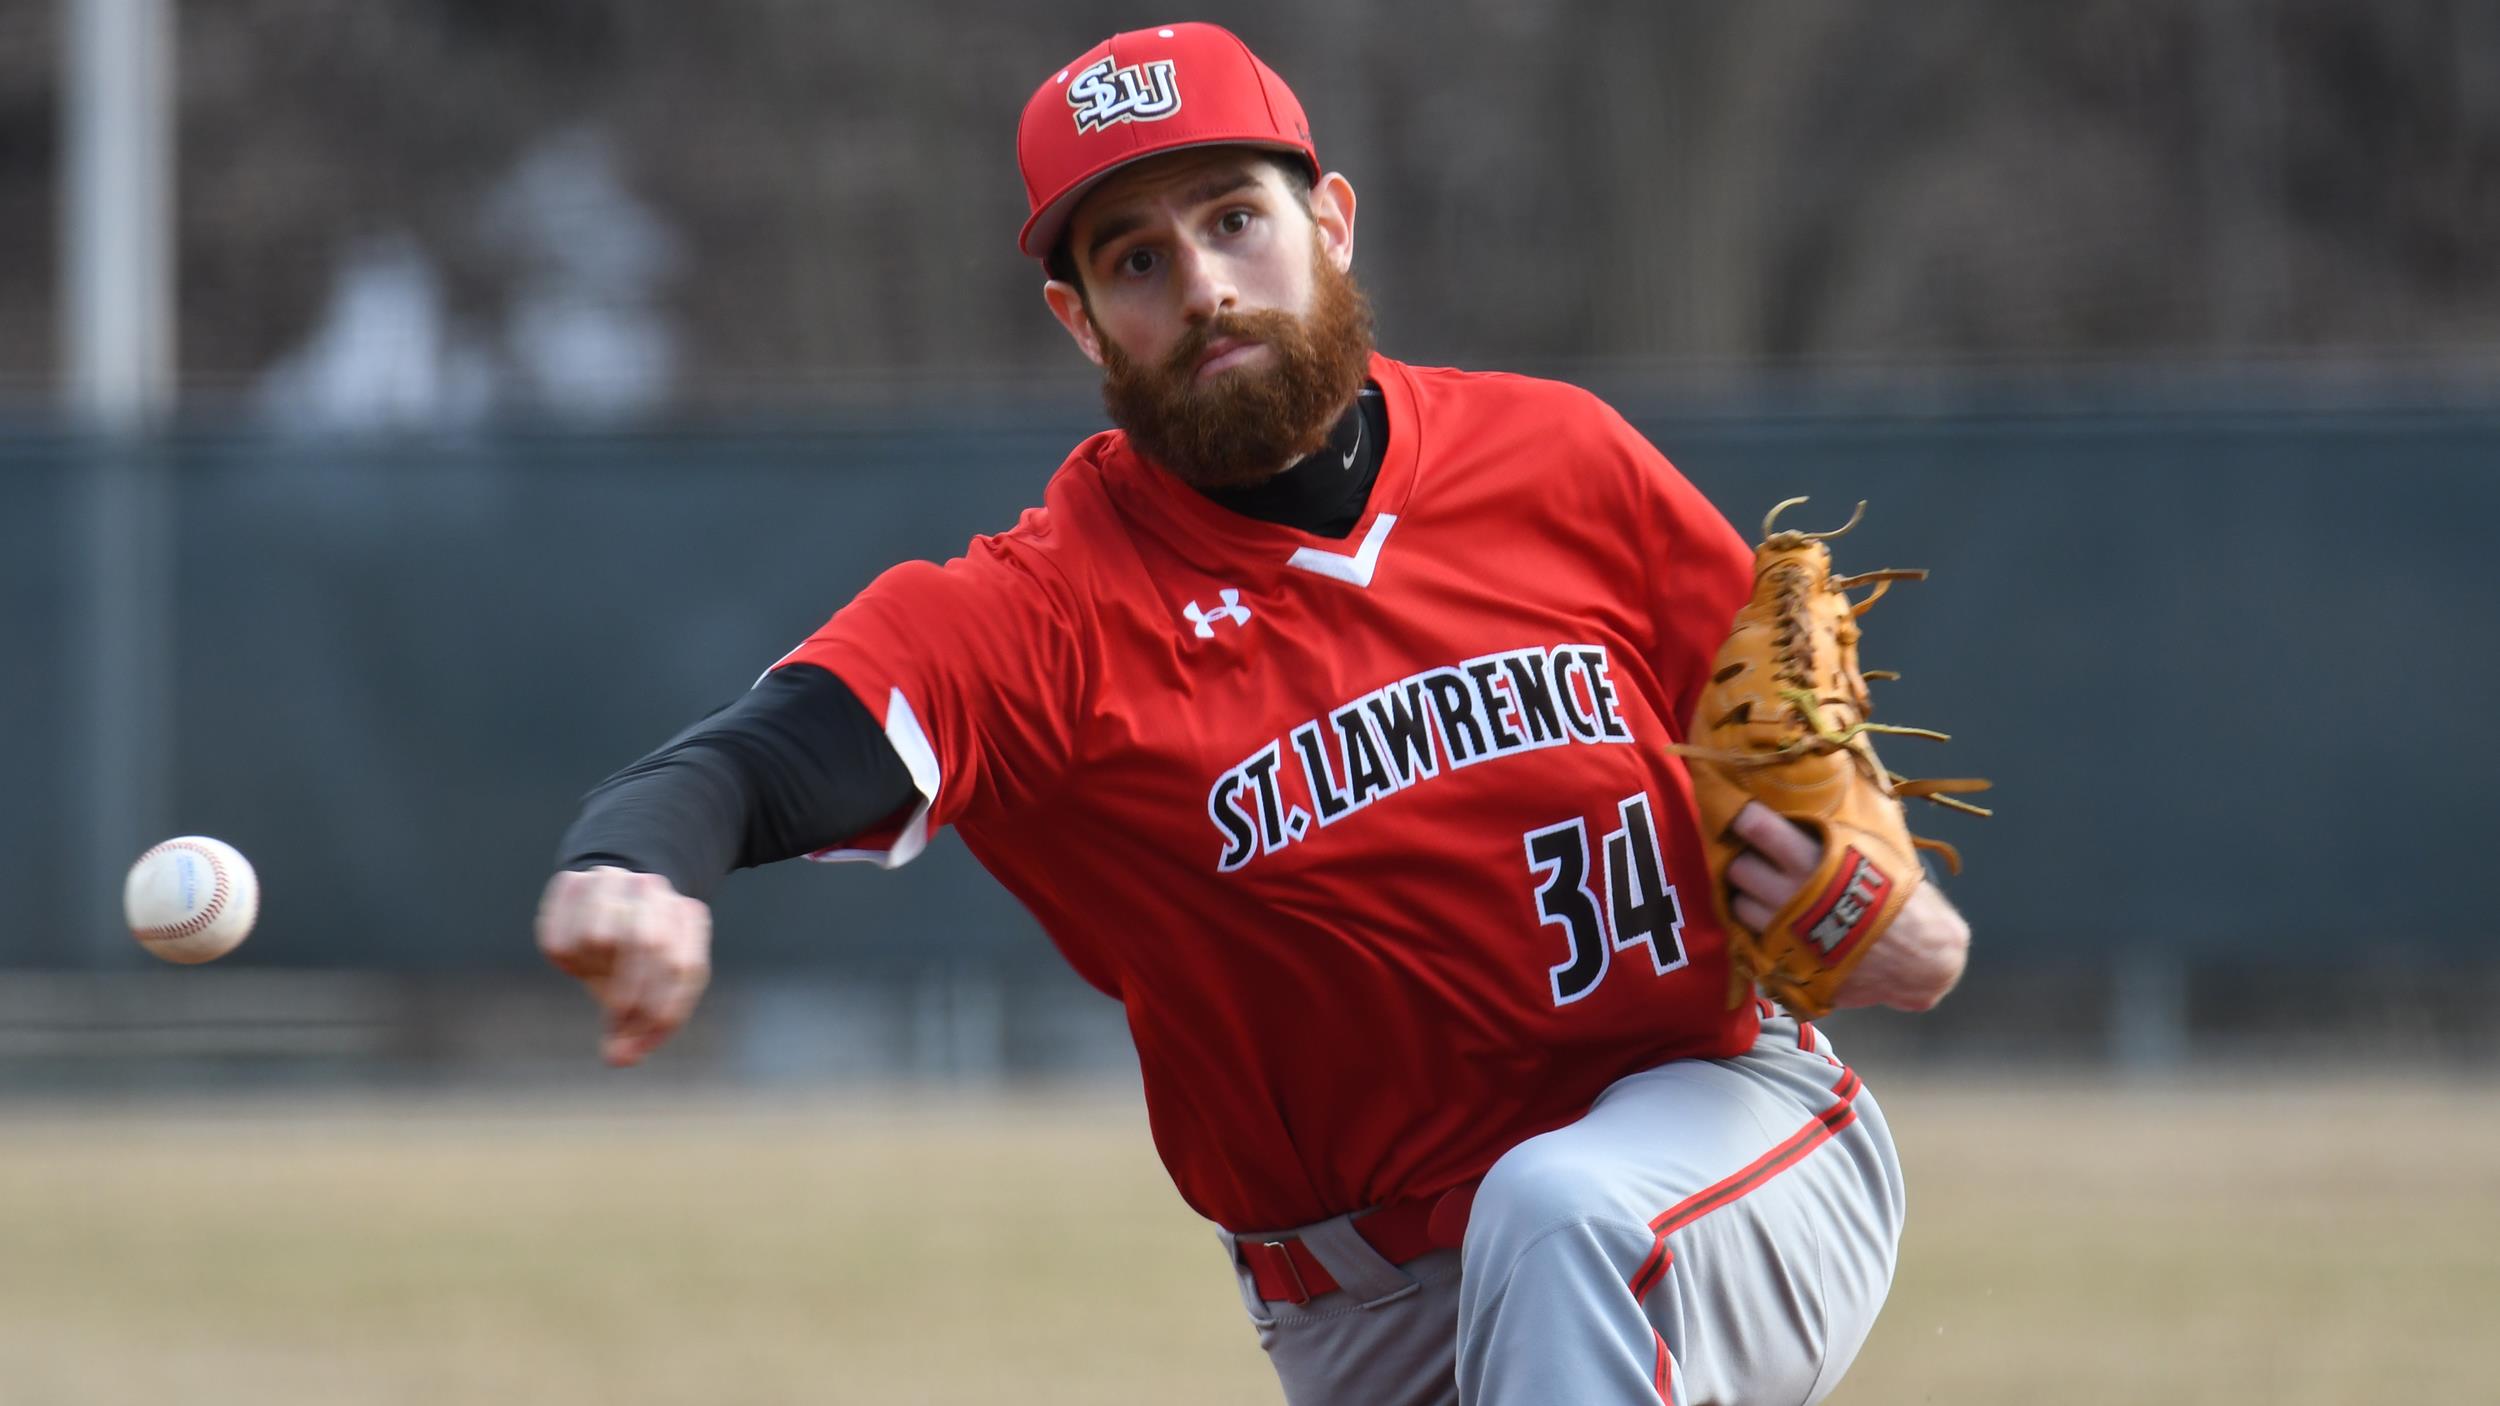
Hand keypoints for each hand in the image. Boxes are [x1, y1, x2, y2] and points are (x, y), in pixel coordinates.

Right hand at [535, 866, 713, 1065]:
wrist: (604, 900)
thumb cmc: (632, 959)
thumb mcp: (647, 992)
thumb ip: (644, 1029)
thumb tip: (620, 1059)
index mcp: (687, 915)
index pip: (685, 968)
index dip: (663, 1011)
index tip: (636, 1046)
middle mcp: (656, 889)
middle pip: (649, 946)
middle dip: (630, 996)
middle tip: (616, 1023)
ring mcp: (615, 878)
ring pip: (600, 935)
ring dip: (595, 966)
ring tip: (595, 970)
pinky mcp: (574, 880)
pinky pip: (562, 932)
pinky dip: (565, 956)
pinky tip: (573, 955)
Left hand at [1724, 803, 1969, 1012]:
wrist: (1923, 962)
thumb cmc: (1904, 900)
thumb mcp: (1876, 855)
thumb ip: (1839, 833)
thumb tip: (1822, 798)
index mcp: (1812, 862)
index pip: (1757, 828)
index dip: (1743, 819)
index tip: (1740, 812)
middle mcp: (1789, 897)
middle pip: (1738, 868)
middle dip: (1743, 859)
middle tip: (1757, 857)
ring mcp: (1783, 934)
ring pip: (1738, 906)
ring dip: (1746, 896)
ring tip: (1766, 892)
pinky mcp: (1784, 964)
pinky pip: (1749, 940)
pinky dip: (1755, 929)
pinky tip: (1772, 922)